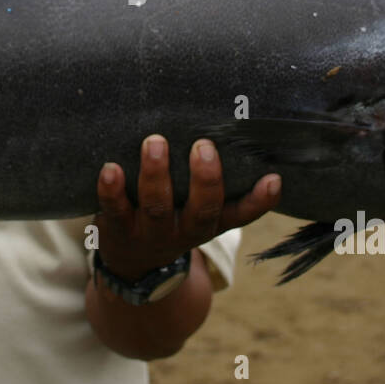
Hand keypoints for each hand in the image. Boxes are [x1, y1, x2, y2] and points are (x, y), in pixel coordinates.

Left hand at [94, 134, 280, 280]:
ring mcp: (151, 233)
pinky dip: (112, 189)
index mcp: (209, 223)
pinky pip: (114, 210)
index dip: (260, 200)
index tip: (274, 178)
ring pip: (157, 207)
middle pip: (201, 211)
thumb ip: (209, 179)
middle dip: (205, 179)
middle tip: (204, 146)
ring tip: (155, 142)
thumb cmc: (171, 216)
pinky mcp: (117, 229)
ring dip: (156, 175)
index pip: (241, 214)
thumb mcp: (196, 208)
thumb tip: (228, 120)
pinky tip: (111, 168)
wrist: (130, 263)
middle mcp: (184, 231)